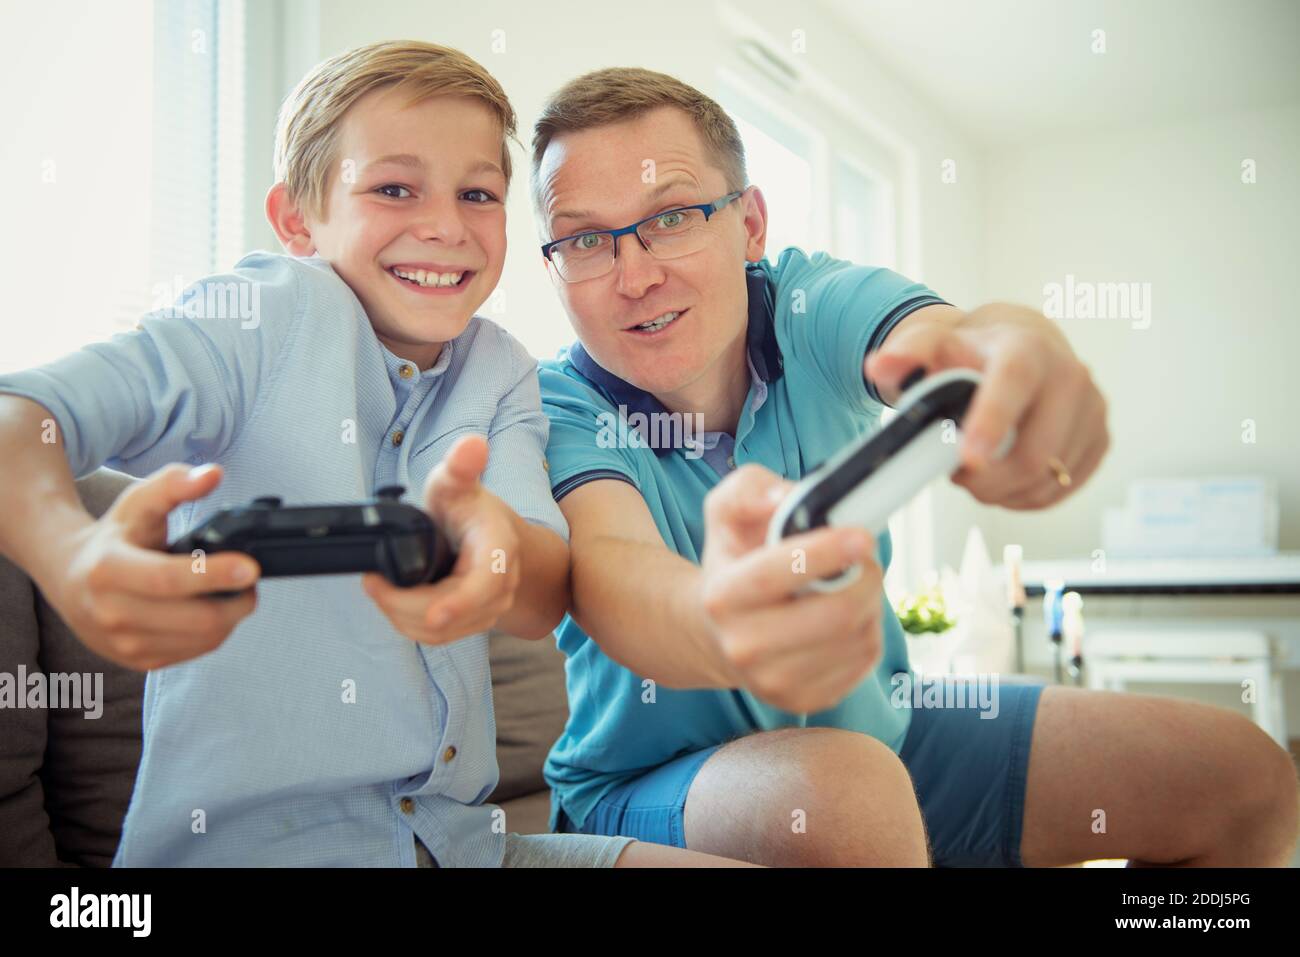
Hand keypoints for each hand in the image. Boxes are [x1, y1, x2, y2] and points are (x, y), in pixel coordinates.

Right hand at [44, 463, 260, 670]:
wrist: (70, 577)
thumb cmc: (113, 537)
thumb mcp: (138, 502)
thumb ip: (174, 484)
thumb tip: (212, 474)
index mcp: (108, 570)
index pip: (168, 579)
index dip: (214, 575)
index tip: (251, 567)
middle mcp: (111, 613)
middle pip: (195, 618)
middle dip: (237, 600)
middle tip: (250, 579)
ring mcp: (124, 643)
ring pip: (202, 639)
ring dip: (231, 617)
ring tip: (235, 592)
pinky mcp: (138, 661)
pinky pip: (194, 652)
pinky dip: (215, 632)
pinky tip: (213, 610)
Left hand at [362, 434, 520, 644]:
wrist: (496, 540)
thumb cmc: (472, 512)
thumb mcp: (460, 484)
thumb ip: (461, 467)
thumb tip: (472, 444)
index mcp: (499, 548)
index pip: (486, 583)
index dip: (460, 603)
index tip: (435, 615)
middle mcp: (500, 584)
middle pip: (452, 614)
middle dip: (404, 605)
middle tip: (371, 581)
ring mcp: (489, 608)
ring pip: (441, 631)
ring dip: (402, 615)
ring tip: (378, 588)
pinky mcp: (473, 623)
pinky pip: (439, 636)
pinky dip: (409, 623)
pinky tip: (393, 602)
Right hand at [697, 464, 883, 713]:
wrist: (715, 632)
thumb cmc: (733, 564)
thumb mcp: (726, 512)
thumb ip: (750, 490)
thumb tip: (784, 498)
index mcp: (722, 597)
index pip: (778, 575)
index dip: (826, 553)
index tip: (861, 536)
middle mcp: (744, 647)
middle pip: (835, 615)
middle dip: (865, 578)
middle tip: (864, 555)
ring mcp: (774, 682)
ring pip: (857, 638)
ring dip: (869, 602)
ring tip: (849, 583)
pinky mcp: (804, 700)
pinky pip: (863, 661)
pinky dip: (867, 630)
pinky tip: (846, 615)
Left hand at [865, 302, 1109, 509]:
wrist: (1021, 345)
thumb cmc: (972, 352)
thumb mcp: (932, 344)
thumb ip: (904, 353)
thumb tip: (878, 367)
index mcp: (1026, 349)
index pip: (1012, 386)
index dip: (991, 423)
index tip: (968, 459)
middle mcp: (1070, 376)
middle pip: (1034, 452)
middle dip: (988, 480)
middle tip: (956, 476)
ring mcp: (1092, 409)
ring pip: (1047, 479)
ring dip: (1004, 491)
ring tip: (978, 472)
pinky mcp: (1100, 437)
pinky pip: (1062, 488)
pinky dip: (1027, 496)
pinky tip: (1005, 480)